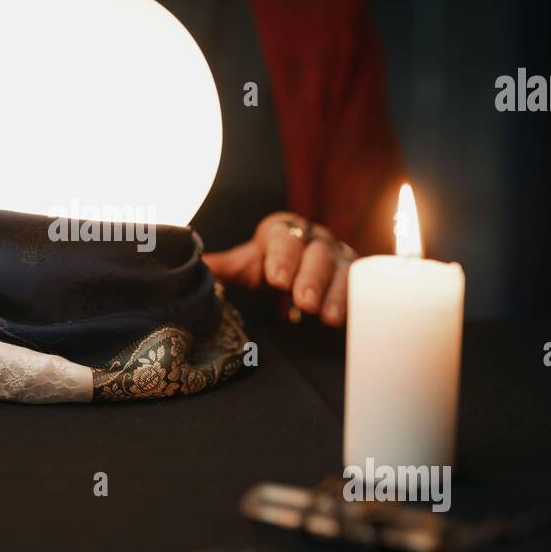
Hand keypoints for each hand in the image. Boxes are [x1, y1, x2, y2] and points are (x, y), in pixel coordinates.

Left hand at [202, 212, 356, 324]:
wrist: (303, 264)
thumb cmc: (271, 263)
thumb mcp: (246, 265)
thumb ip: (222, 267)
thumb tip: (190, 267)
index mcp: (283, 231)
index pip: (284, 239)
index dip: (282, 258)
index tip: (277, 280)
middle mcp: (315, 240)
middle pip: (316, 254)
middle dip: (311, 278)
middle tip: (304, 303)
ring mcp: (339, 258)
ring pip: (342, 271)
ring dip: (336, 294)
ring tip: (328, 318)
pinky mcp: (356, 277)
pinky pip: (361, 287)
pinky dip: (355, 302)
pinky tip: (350, 320)